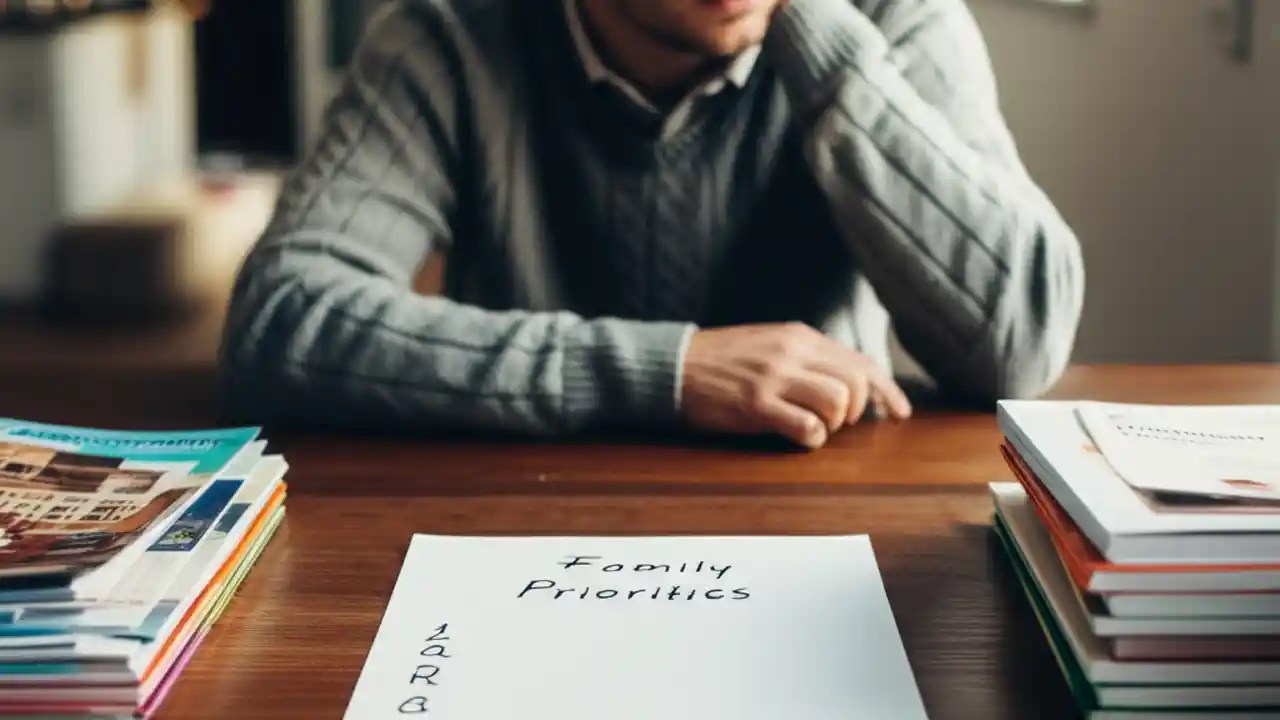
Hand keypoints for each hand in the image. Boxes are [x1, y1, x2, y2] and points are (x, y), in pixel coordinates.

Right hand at [680, 323, 911, 448]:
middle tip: (843, 424)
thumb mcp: (769, 343)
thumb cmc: (720, 361)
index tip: (900, 412)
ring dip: (834, 424)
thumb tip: (849, 381)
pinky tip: (797, 436)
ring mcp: (774, 378)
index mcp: (799, 336)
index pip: (861, 362)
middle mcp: (792, 352)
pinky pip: (806, 426)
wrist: (671, 366)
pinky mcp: (755, 404)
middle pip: (857, 382)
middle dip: (860, 410)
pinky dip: (812, 438)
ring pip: (838, 402)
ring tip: (814, 427)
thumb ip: (806, 356)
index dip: (888, 391)